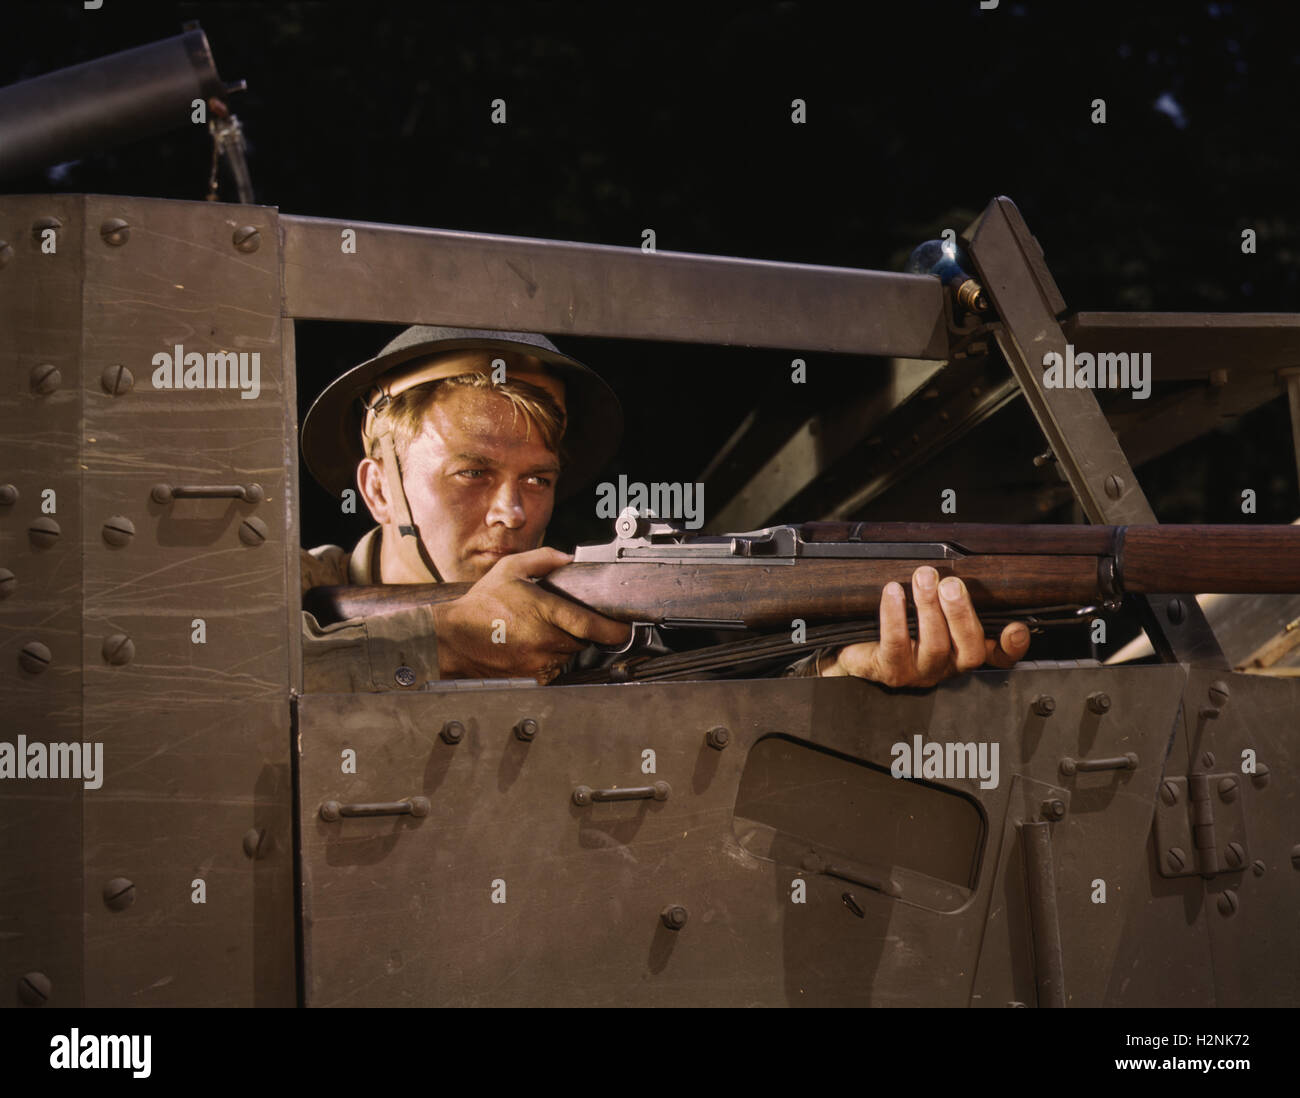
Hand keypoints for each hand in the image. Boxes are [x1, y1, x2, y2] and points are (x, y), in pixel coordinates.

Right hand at [430, 547, 631, 682]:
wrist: (453, 640)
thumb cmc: (480, 605)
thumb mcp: (509, 570)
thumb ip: (542, 559)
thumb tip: (568, 559)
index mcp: (544, 612)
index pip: (590, 624)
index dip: (613, 629)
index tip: (624, 628)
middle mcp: (546, 640)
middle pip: (583, 639)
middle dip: (581, 630)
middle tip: (562, 620)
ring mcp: (540, 662)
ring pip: (569, 654)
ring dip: (564, 644)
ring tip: (540, 632)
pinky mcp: (534, 677)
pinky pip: (555, 668)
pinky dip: (551, 659)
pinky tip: (532, 647)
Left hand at [818, 566, 1029, 686]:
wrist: (858, 649)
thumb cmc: (899, 625)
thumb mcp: (928, 609)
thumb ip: (949, 595)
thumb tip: (956, 564)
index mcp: (962, 650)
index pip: (998, 656)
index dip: (1011, 646)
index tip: (1015, 626)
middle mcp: (947, 665)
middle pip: (969, 648)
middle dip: (961, 612)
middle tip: (950, 584)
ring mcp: (920, 671)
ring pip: (935, 645)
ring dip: (929, 607)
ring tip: (923, 578)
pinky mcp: (891, 670)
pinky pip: (896, 644)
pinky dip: (895, 615)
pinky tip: (893, 592)